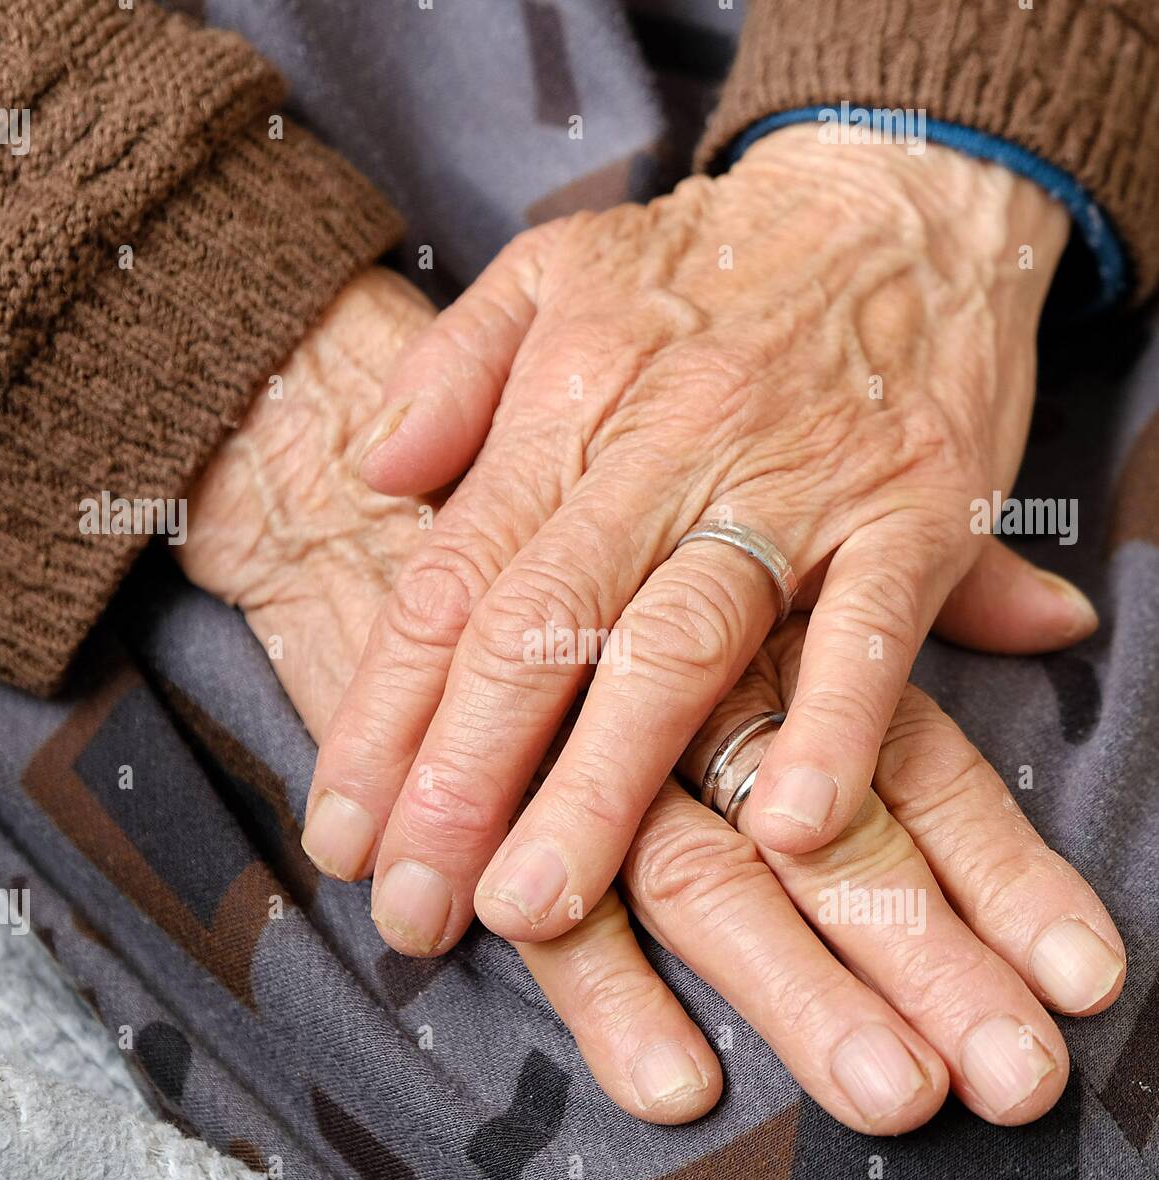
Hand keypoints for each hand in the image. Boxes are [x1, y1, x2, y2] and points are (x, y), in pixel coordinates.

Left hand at [307, 127, 1091, 965]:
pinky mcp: (912, 513)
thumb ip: (456, 371)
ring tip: (535, 906)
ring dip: (602, 785)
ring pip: (676, 645)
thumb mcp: (557, 273)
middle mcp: (666, 446)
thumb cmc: (715, 264)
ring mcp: (792, 484)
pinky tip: (785, 828)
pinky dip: (829, 728)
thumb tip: (376, 472)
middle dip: (463, 780)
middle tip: (410, 909)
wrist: (899, 195)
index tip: (342, 833)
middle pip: (540, 631)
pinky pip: (866, 632)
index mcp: (569, 399)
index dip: (386, 715)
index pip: (451, 580)